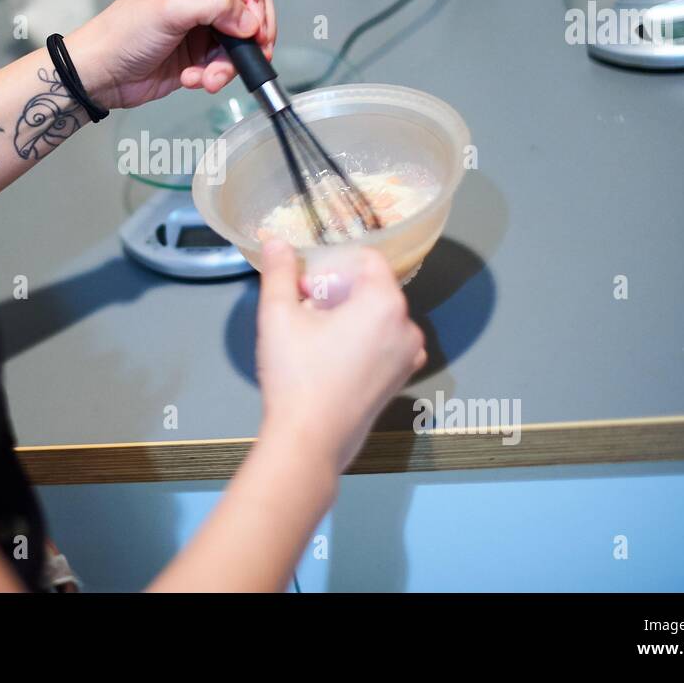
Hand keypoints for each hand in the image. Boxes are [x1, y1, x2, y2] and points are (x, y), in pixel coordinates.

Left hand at [65, 0, 277, 109]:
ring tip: (211, 77)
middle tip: (255, 51)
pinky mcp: (200, 52)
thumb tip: (250, 19)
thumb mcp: (168, 10)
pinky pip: (226, 63)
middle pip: (250, 7)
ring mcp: (201, 24)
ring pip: (240, 41)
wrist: (101, 75)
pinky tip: (196, 80)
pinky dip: (217, 75)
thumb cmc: (120, 34)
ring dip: (229, 63)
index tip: (256, 24)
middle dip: (251, 35)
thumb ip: (214, 4)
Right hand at [254, 240, 427, 472]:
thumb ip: (279, 271)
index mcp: (385, 303)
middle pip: (372, 287)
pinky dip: (360, 340)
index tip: (306, 285)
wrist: (308, 442)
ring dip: (348, 316)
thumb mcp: (278, 315)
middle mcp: (407, 327)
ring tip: (314, 337)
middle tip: (304, 310)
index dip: (333, 264)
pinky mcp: (400, 380)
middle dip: (338, 290)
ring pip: (377, 316)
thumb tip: (276, 242)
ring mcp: (408, 357)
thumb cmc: (296, 378)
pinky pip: (383, 343)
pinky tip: (329, 359)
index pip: (367, 259)